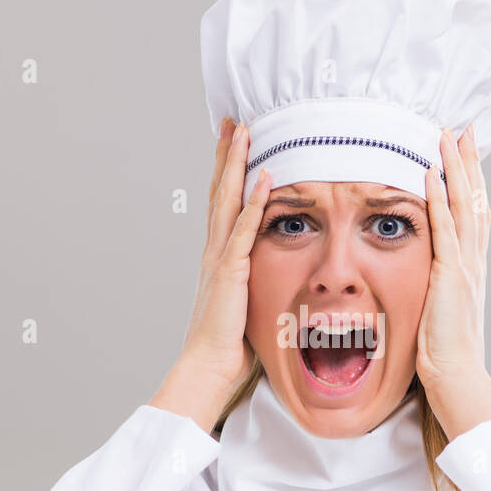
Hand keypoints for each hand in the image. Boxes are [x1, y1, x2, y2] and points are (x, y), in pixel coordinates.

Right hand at [150, 117, 272, 432]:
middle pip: (221, 192)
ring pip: (228, 201)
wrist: (207, 369)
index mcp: (220, 259)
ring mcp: (220, 259)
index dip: (229, 173)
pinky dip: (255, 202)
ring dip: (236, 164)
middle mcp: (215, 252)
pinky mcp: (231, 272)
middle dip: (227, 155)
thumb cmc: (230, 348)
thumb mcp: (250, 306)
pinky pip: (245, 230)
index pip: (225, 206)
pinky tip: (264, 177)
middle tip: (233, 121)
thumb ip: (260, 286)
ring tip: (245, 131)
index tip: (234, 144)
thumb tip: (283, 280)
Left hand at [416, 124, 490, 438]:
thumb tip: (427, 274)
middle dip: (469, 163)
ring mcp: (465, 266)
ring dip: (456, 169)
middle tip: (463, 129)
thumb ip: (437, 285)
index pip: (473, 213)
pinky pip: (444, 230)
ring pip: (463, 206)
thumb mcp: (440, 309)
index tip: (465, 152)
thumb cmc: (445, 353)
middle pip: (475, 199)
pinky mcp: (450, 276)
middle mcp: (474, 261)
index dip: (471, 180)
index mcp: (471, 268)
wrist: (457, 376)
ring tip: (448, 137)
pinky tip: (432, 175)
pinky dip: (439, 200)